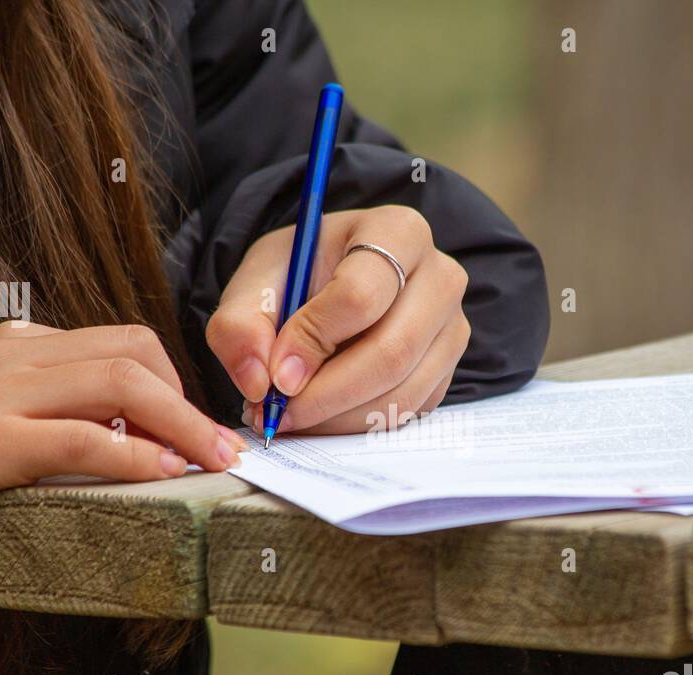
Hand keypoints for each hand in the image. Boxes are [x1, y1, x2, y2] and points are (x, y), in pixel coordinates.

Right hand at [0, 322, 245, 598]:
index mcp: (24, 346)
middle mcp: (11, 355)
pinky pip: (80, 436)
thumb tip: (167, 439)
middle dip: (190, 404)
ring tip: (210, 462)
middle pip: (131, 356)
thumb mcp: (29, 439)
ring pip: (116, 384)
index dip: (177, 386)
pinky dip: (132, 454)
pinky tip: (161, 472)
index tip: (204, 433)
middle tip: (225, 450)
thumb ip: (83, 422)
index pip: (125, 345)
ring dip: (178, 425)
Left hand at [206, 205, 470, 433]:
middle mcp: (440, 277)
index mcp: (396, 232)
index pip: (361, 294)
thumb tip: (259, 382)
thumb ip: (241, 325)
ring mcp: (452, 327)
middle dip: (327, 394)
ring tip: (291, 416)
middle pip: (392, 351)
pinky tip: (322, 415)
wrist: (330, 284)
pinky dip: (358, 424)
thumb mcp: (256, 283)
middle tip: (278, 414)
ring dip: (338, 417)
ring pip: (402, 390)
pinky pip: (408, 411)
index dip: (313, 340)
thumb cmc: (298, 276)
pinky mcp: (447, 369)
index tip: (275, 375)